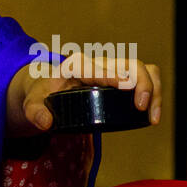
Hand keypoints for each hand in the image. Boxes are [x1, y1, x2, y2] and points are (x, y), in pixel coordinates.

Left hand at [8, 55, 161, 134]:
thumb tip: (46, 122)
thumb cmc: (41, 94)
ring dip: (154, 89)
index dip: (113, 77)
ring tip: (153, 117)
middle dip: (141, 84)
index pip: (97, 68)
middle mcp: (98, 63)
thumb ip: (34, 112)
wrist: (47, 89)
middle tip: (141, 108)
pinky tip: (152, 116)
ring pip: (143, 69)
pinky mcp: (122, 79)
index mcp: (76, 65)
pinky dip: (155, 93)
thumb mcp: (32, 103)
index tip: (126, 89)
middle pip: (129, 65)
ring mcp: (113, 70)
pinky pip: (145, 79)